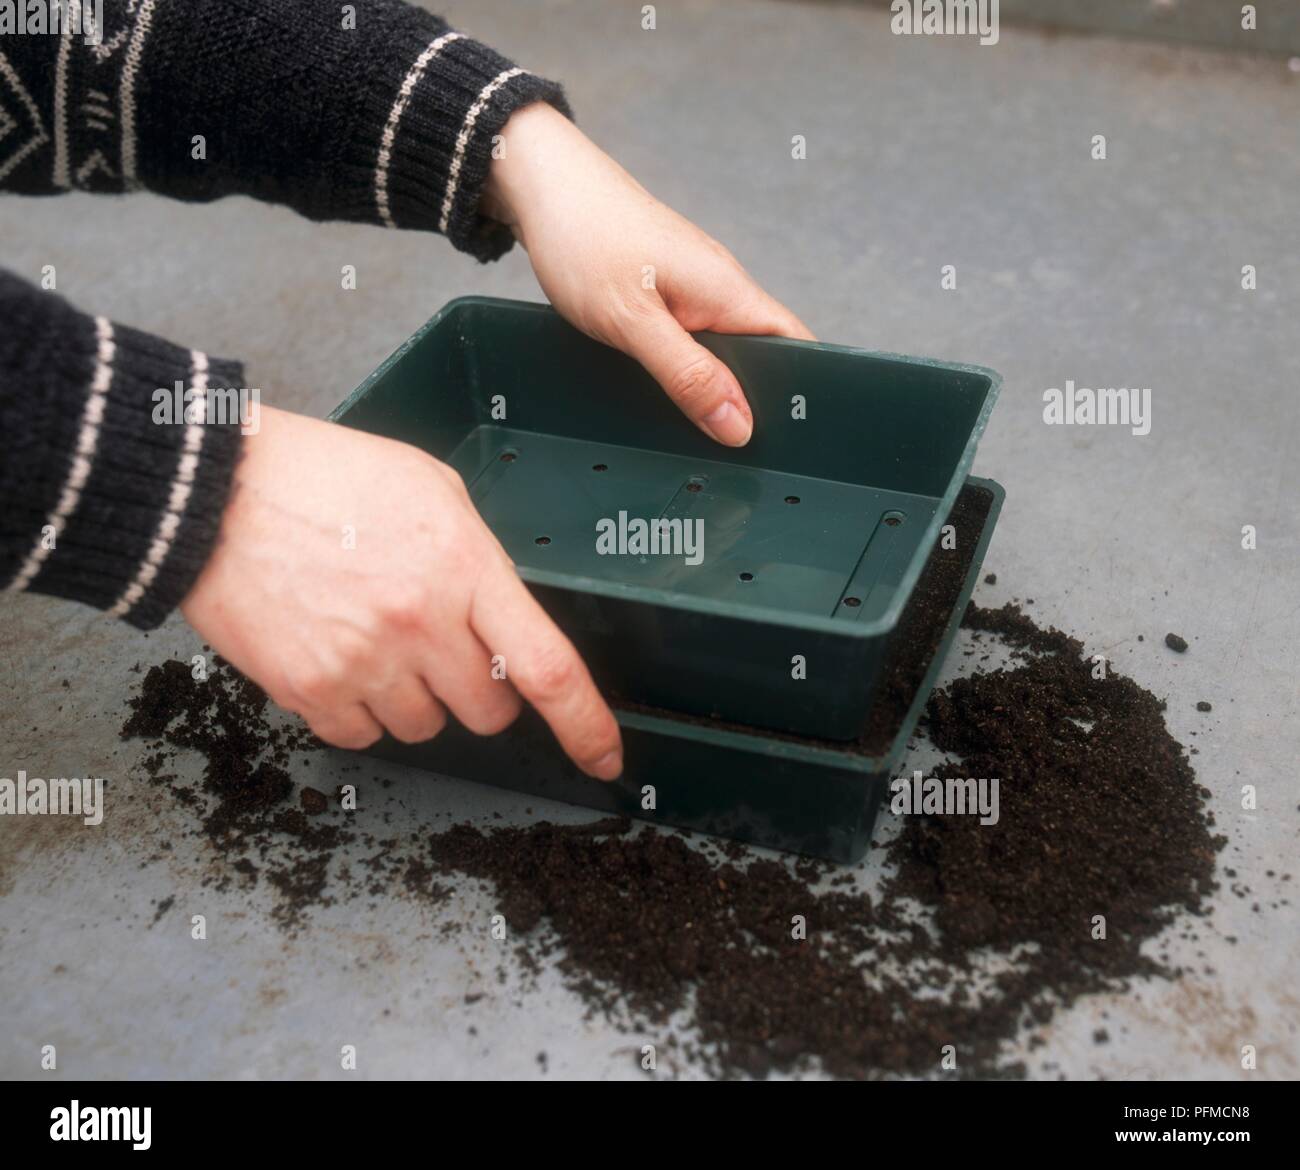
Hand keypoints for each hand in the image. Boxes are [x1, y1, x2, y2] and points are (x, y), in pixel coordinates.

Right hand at [180, 406, 622, 778]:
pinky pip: (362, 735)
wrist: (215, 492)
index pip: (547, 666)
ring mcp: (364, 662)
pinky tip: (339, 655)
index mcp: (463, 568)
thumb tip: (500, 613)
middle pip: (488, 712)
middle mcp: (421, 624)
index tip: (606, 756)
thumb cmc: (324, 479)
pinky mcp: (310, 690)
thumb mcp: (430, 489)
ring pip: (425, 727)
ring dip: (414, 697)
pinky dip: (358, 709)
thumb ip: (477, 557)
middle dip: (478, 689)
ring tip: (373, 635)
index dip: (586, 723)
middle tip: (440, 646)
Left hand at [483, 102, 813, 446]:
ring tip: (698, 430)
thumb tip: (738, 426)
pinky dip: (687, 370)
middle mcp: (723, 288)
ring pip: (726, 352)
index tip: (789, 442)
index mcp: (730, 292)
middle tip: (731, 453)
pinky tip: (666, 391)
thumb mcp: (633, 322)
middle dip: (755, 404)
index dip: (804, 394)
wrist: (543, 184)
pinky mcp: (669, 291)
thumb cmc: (583, 239)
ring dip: (715, 389)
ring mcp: (696, 289)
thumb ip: (688, 376)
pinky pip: (695, 340)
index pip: (798, 348)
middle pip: (765, 357)